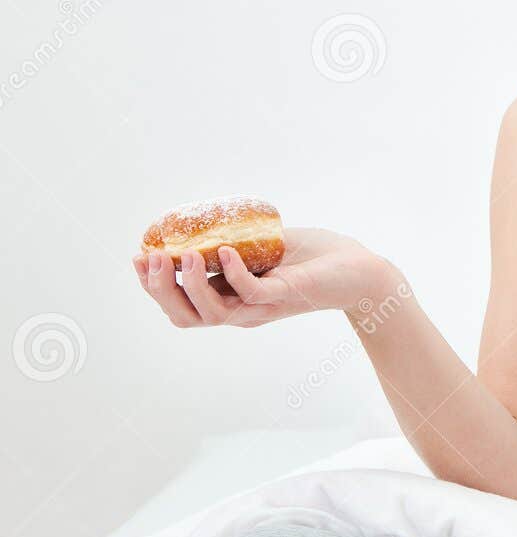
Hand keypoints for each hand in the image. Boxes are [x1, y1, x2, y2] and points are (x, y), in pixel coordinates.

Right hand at [132, 226, 392, 328]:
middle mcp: (241, 310)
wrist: (358, 270)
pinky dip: (232, 273)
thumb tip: (199, 220)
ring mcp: (262, 307)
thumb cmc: (312, 257)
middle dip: (159, 290)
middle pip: (185, 316)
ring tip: (182, 254)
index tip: (137, 256)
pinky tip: (224, 250)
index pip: (180, 305)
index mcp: (230, 299)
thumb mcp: (261, 247)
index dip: (153, 286)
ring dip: (190, 284)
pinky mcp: (284, 295)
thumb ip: (232, 241)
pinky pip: (250, 293)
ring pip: (211, 313)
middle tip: (150, 257)